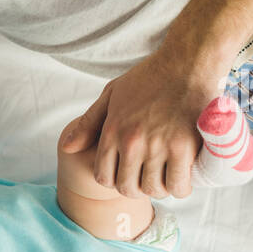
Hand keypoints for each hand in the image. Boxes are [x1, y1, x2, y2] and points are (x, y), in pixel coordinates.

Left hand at [58, 49, 223, 198]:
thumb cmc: (148, 78)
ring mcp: (158, 146)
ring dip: (159, 189)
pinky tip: (182, 178)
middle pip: (127, 188)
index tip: (127, 174)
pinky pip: (178, 185)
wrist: (186, 62)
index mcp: (112, 132)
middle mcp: (132, 142)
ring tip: (165, 178)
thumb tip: (66, 148)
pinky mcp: (184, 147)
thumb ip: (88, 123)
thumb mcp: (111, 95)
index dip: (114, 180)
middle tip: (147, 179)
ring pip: (153, 189)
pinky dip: (180, 188)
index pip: (104, 177)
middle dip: (135, 188)